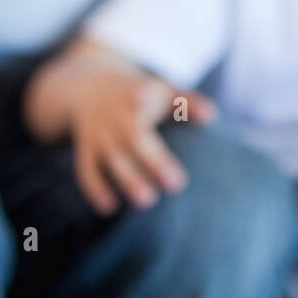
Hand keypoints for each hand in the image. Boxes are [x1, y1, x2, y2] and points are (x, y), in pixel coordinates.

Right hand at [67, 66, 216, 214]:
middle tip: (177, 185)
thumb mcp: (162, 91)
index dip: (142, 97)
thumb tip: (212, 115)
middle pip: (133, 137)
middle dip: (153, 161)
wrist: (89, 89)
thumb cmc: (141, 94)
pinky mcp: (85, 150)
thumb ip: (187, 103)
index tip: (144, 101)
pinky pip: (87, 170)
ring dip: (127, 179)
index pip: (141, 96)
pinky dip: (95, 189)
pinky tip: (109, 208)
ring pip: (111, 157)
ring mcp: (99, 134)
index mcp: (137, 95)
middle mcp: (116, 116)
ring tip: (147, 201)